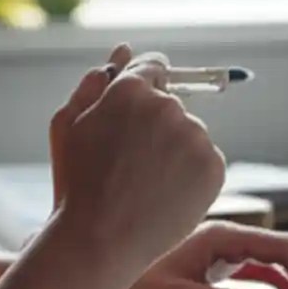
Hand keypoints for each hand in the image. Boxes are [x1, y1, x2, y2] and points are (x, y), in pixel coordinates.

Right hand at [47, 44, 226, 275]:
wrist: (102, 237)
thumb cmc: (81, 183)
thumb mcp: (74, 125)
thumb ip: (98, 84)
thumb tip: (125, 51)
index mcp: (131, 90)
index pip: (156, 67)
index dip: (150, 87)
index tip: (145, 111)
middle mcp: (167, 106)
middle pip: (174, 104)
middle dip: (160, 126)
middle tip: (137, 163)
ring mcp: (194, 136)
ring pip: (191, 135)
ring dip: (177, 152)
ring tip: (149, 185)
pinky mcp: (213, 165)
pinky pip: (206, 162)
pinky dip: (193, 175)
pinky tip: (168, 195)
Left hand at [108, 221, 287, 288]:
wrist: (85, 274)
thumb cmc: (126, 288)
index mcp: (220, 237)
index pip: (283, 249)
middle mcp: (223, 236)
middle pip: (286, 251)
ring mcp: (218, 248)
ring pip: (274, 260)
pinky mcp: (211, 262)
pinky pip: (257, 269)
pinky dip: (281, 282)